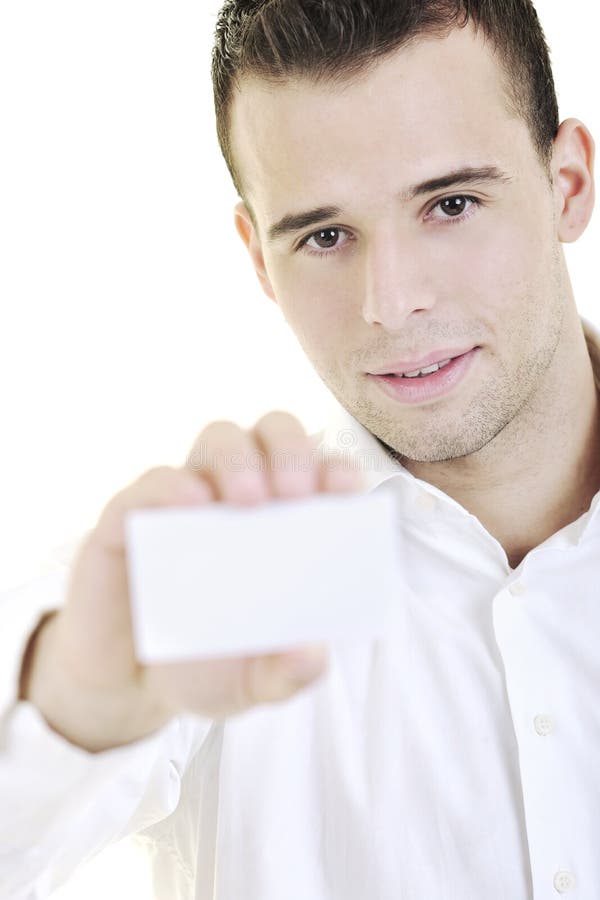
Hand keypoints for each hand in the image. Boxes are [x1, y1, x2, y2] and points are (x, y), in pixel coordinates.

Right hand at [22, 411, 361, 750]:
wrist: (127, 684)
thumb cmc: (204, 666)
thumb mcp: (253, 684)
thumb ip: (287, 674)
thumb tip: (313, 653)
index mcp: (282, 525)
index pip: (319, 473)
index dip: (336, 470)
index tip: (343, 489)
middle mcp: (238, 498)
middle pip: (273, 434)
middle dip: (291, 451)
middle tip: (294, 495)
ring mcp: (185, 500)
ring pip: (218, 439)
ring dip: (239, 457)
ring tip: (250, 501)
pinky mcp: (131, 516)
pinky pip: (151, 483)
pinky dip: (173, 486)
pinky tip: (193, 506)